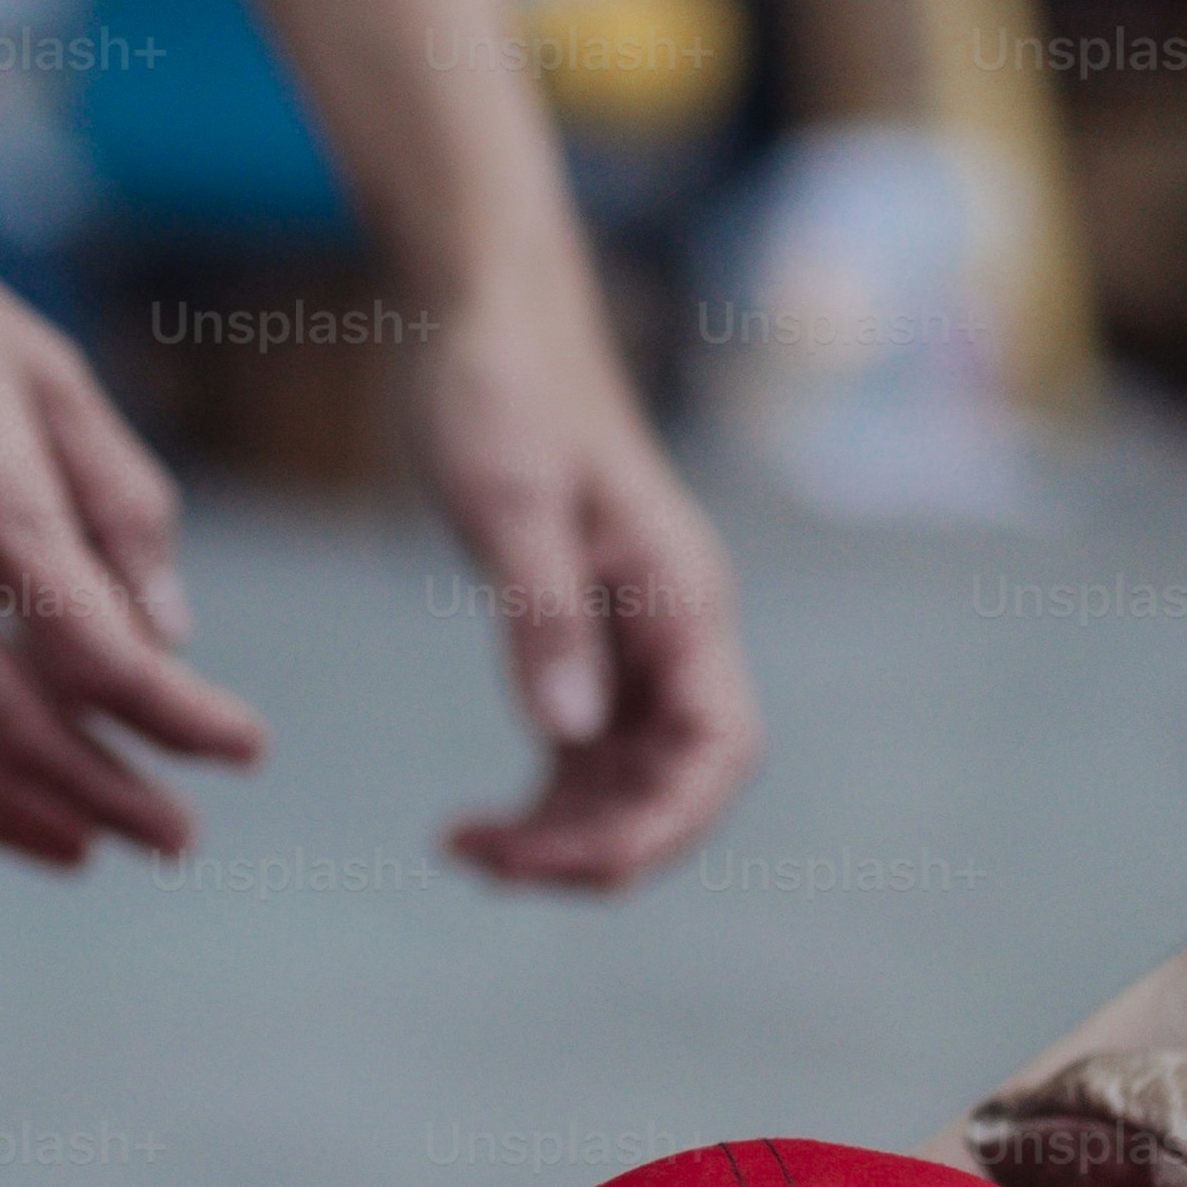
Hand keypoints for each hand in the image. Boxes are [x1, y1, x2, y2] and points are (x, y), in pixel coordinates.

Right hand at [0, 142, 265, 864]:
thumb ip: (117, 499)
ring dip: (8, 824)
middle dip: (113, 799)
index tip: (242, 750)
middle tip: (173, 836)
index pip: (102, 653)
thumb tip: (167, 634)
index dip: (184, 722)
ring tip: (76, 845)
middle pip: (18, 730)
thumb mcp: (42, 364)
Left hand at [420, 292, 762, 887]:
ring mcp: (636, 641)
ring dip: (565, 835)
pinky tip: (477, 823)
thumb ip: (542, 617)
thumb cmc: (502, 389)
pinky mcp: (586, 639)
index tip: (567, 861)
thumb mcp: (508, 500)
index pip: (718, 748)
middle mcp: (675, 630)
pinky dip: (545, 800)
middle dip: (597, 846)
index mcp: (682, 598)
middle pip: (677, 785)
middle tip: (489, 865)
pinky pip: (588, 755)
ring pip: (631, 782)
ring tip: (469, 850)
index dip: (662, 826)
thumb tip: (565, 737)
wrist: (488, 320)